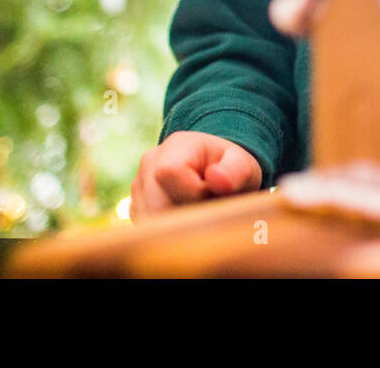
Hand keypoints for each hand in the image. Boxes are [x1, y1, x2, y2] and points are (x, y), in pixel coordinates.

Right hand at [130, 131, 262, 221]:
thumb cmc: (231, 170)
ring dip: (178, 228)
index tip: (214, 195)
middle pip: (156, 204)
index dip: (194, 192)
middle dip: (187, 217)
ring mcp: (138, 188)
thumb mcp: (243, 166)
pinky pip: (147, 231)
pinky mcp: (136, 209)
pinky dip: (168, 235)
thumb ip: (236, 171)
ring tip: (201, 215)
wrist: (215, 175)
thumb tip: (217, 179)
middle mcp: (149, 164)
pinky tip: (187, 224)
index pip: (170, 172)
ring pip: (149, 222)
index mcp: (177, 145)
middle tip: (211, 212)